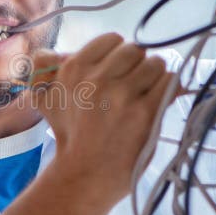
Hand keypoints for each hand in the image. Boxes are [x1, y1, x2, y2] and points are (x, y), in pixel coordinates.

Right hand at [28, 33, 174, 207]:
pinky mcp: (145, 113)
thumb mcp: (45, 97)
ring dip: (155, 78)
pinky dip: (167, 91)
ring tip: (144, 96)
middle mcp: (97, 79)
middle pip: (136, 49)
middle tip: (132, 86)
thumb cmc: (70, 134)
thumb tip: (57, 52)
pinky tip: (155, 104)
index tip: (116, 71)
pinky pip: (170, 82)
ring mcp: (122, 95)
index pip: (112, 39)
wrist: (84, 175)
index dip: (117, 54)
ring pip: (156, 63)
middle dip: (137, 65)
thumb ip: (45, 66)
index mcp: (73, 69)